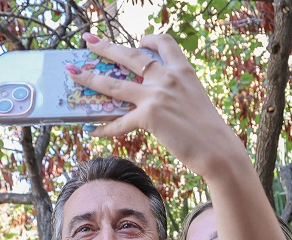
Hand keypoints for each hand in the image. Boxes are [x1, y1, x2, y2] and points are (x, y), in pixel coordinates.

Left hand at [70, 33, 241, 179]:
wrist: (217, 148)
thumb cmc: (208, 130)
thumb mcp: (195, 99)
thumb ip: (177, 91)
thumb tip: (160, 97)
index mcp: (182, 70)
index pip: (163, 42)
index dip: (147, 39)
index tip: (138, 40)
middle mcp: (167, 77)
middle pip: (129, 56)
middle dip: (105, 47)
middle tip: (88, 41)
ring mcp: (156, 95)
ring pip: (114, 84)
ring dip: (90, 78)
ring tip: (74, 73)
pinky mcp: (149, 116)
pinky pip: (118, 122)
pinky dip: (103, 127)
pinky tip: (90, 130)